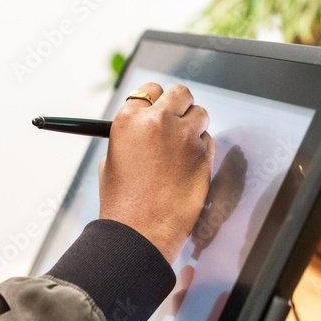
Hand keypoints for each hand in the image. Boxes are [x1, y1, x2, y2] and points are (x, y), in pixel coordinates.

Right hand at [98, 82, 213, 262]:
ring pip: (200, 113)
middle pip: (179, 93)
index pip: (149, 90)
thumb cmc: (123, 200)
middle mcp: (157, 121)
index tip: (158, 111)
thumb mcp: (112, 159)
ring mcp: (183, 136)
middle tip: (177, 120)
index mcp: (129, 119)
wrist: (140, 230)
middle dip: (179, 104)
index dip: (155, 101)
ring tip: (183, 146)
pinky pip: (208, 139)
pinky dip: (202, 147)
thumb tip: (146, 127)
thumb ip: (130, 136)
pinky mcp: (203, 155)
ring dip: (194, 125)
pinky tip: (189, 165)